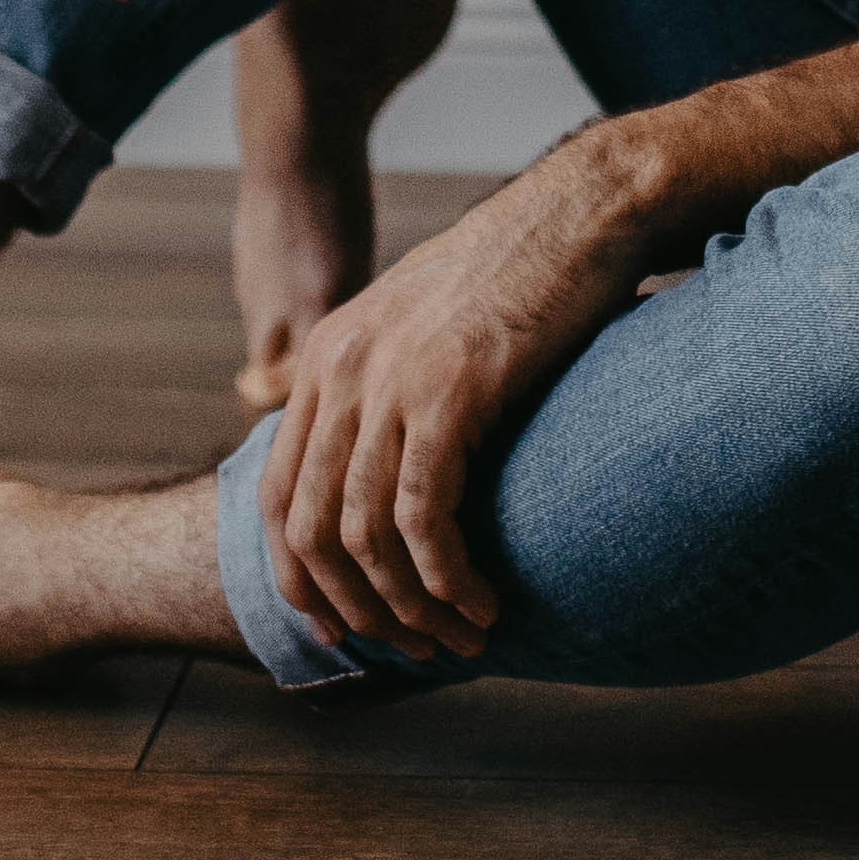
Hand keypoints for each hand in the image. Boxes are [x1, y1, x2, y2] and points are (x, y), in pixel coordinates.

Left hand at [259, 126, 651, 656]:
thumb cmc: (522, 277)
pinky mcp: (448, 390)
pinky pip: (424, 518)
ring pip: (365, 536)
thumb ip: (387, 389)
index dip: (301, 581)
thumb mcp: (424, 328)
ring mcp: (390, 378)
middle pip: (309, 531)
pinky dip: (448, 580)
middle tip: (414, 648)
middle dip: (358, 611)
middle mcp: (340, 368)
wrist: (581, 211)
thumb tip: (384, 480)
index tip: (347, 631)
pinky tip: (484, 603)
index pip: (276, 496)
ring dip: (412, 608)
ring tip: (463, 637)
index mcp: (326, 356)